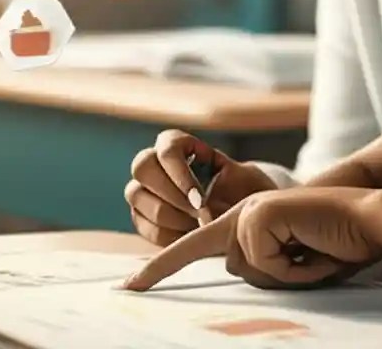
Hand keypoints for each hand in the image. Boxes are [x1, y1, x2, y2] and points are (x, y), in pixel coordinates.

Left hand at [121, 186, 381, 290]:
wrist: (370, 219)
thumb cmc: (338, 245)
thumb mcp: (291, 265)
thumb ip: (260, 265)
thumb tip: (239, 264)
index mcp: (242, 223)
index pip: (190, 248)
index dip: (158, 269)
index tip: (126, 286)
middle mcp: (239, 212)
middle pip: (235, 270)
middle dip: (279, 277)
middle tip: (313, 258)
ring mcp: (246, 210)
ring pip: (248, 269)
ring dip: (286, 273)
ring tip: (313, 250)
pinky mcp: (257, 215)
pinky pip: (264, 262)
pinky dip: (292, 266)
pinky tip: (311, 245)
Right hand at [124, 130, 277, 246]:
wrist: (243, 217)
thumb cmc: (244, 192)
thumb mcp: (244, 178)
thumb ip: (226, 178)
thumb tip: (211, 191)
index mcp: (178, 144)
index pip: (167, 150)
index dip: (180, 175)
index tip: (199, 200)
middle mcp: (154, 161)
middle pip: (142, 167)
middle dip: (171, 196)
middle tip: (198, 216)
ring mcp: (143, 188)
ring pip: (137, 196)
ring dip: (169, 217)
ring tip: (197, 228)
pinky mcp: (141, 216)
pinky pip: (143, 226)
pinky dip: (166, 235)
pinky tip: (188, 238)